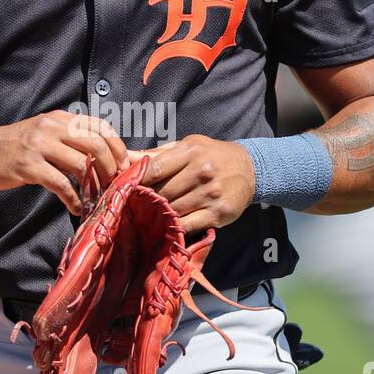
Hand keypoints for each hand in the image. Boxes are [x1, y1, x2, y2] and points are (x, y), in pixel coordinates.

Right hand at [0, 110, 129, 214]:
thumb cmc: (19, 144)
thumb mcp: (47, 131)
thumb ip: (72, 138)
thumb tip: (106, 155)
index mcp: (61, 118)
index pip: (100, 126)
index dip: (117, 147)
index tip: (123, 166)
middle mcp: (52, 127)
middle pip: (95, 143)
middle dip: (110, 166)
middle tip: (113, 183)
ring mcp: (39, 146)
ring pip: (80, 163)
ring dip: (94, 185)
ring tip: (97, 197)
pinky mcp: (29, 166)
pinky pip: (60, 184)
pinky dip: (74, 199)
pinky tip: (77, 207)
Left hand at [135, 135, 255, 232]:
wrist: (250, 168)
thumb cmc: (210, 155)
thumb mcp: (186, 146)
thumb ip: (155, 154)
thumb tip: (123, 156)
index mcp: (190, 151)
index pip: (154, 169)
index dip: (135, 181)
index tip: (124, 188)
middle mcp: (201, 172)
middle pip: (161, 192)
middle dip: (146, 200)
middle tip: (135, 204)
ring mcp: (211, 194)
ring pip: (173, 210)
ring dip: (159, 214)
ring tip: (150, 214)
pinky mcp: (218, 213)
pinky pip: (188, 225)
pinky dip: (175, 226)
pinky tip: (168, 224)